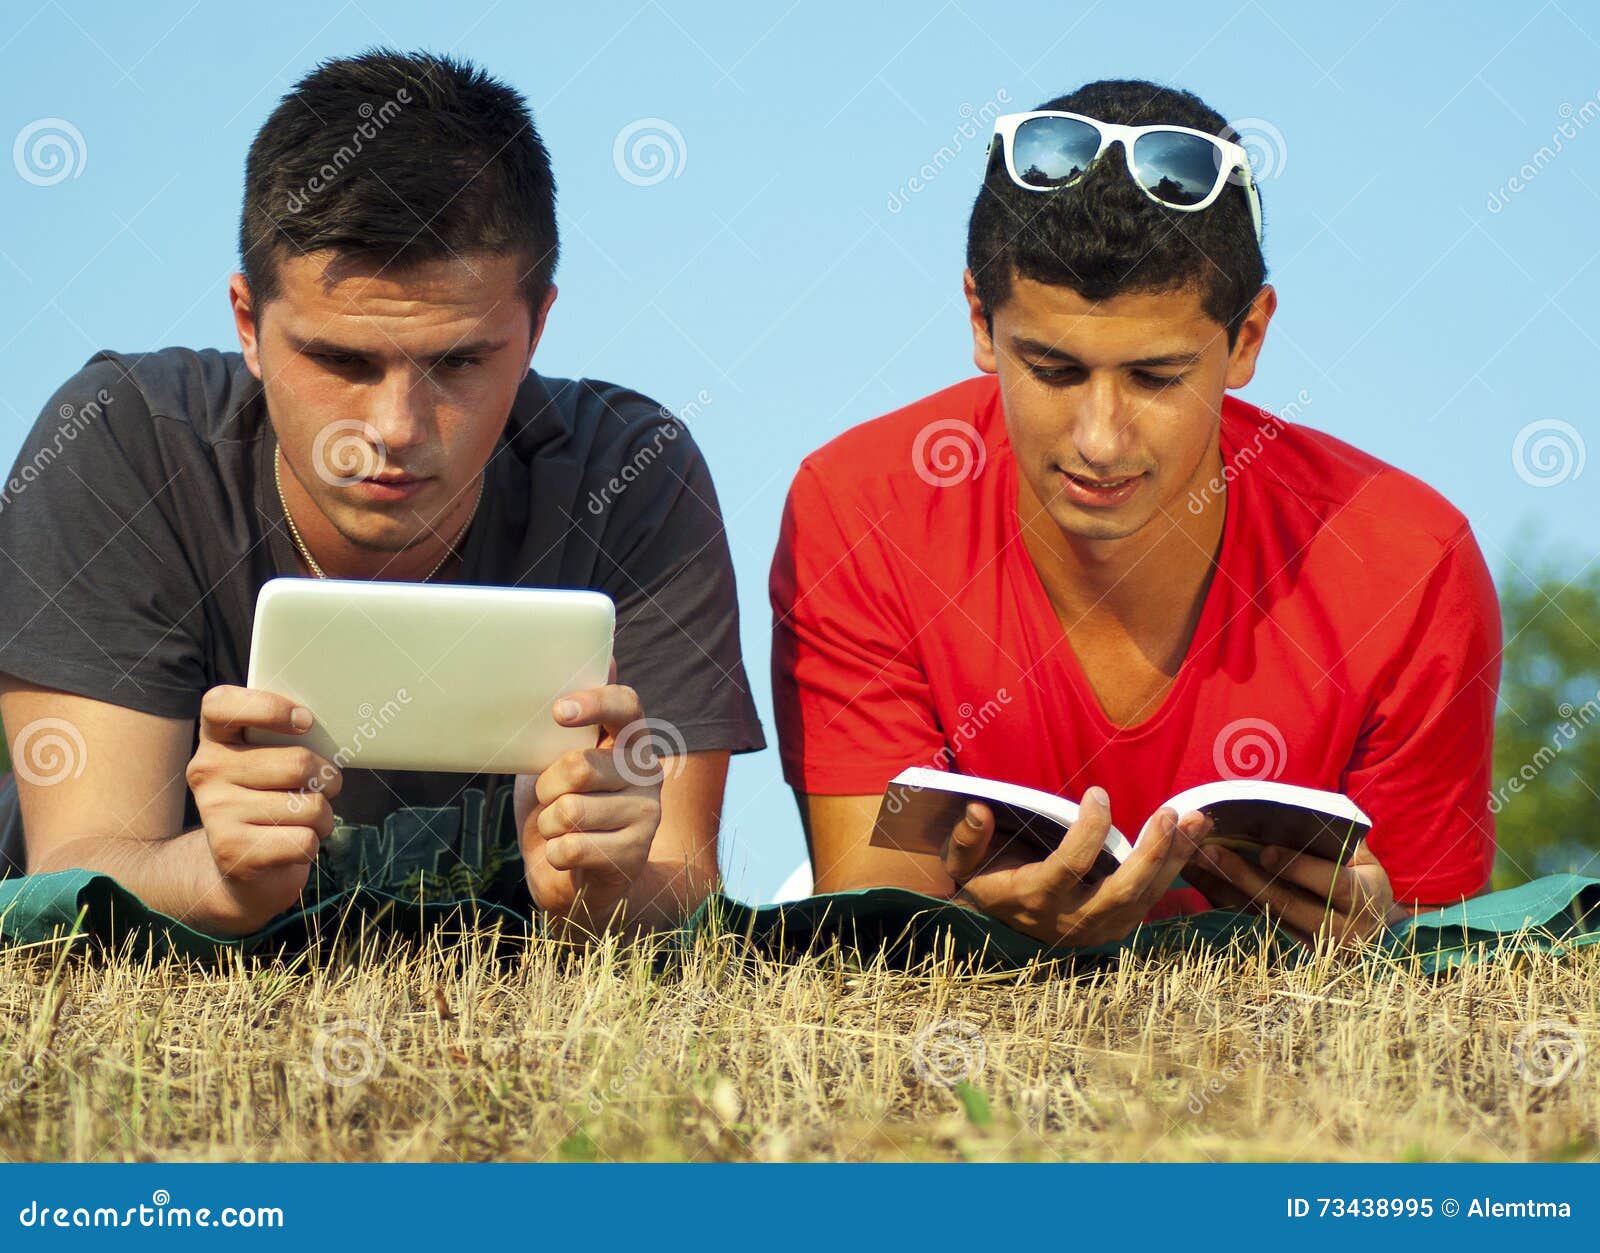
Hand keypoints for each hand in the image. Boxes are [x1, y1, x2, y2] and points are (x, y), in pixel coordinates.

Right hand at [185, 685, 341, 930]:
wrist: (239, 865)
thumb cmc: (269, 798)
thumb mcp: (270, 760)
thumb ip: (287, 738)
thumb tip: (334, 731)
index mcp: (216, 739)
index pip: (223, 704)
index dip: (269, 707)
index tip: (305, 721)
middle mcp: (207, 770)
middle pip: (297, 763)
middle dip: (327, 779)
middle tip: (322, 787)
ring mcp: (216, 811)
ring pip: (308, 806)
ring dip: (323, 817)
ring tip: (305, 819)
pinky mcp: (232, 850)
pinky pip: (303, 840)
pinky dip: (313, 843)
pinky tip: (293, 843)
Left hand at [516, 668, 661, 933]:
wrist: (576, 882)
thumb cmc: (562, 810)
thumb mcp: (557, 760)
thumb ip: (571, 721)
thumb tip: (605, 657)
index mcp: (631, 742)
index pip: (625, 706)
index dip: (593, 703)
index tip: (557, 712)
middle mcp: (647, 773)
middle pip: (579, 766)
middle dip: (547, 787)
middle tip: (551, 799)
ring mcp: (646, 816)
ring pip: (570, 810)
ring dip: (548, 825)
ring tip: (560, 830)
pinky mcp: (633, 856)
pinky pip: (571, 848)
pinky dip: (554, 854)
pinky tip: (568, 856)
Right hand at [940, 786, 1212, 947]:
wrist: (996, 927)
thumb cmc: (982, 881)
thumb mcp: (962, 863)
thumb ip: (966, 840)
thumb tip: (978, 810)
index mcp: (1033, 899)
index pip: (1069, 867)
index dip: (1088, 831)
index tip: (1098, 794)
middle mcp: (1069, 920)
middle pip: (1122, 892)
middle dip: (1152, 852)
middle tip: (1172, 813)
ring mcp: (1096, 929)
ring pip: (1145, 899)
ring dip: (1174, 859)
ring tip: (1197, 821)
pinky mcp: (1114, 929)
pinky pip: (1151, 903)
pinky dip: (1174, 871)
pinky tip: (1190, 840)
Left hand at [1184, 837, 1397, 950]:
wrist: (1375, 935)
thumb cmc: (1366, 883)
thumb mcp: (1366, 862)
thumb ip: (1341, 843)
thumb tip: (1302, 814)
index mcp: (1363, 899)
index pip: (1332, 883)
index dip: (1299, 867)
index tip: (1265, 851)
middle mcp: (1339, 929)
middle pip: (1286, 903)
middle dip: (1245, 877)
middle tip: (1210, 852)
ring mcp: (1311, 945)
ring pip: (1261, 916)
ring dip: (1223, 888)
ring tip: (1192, 863)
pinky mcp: (1286, 950)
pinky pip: (1250, 922)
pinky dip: (1222, 900)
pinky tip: (1198, 881)